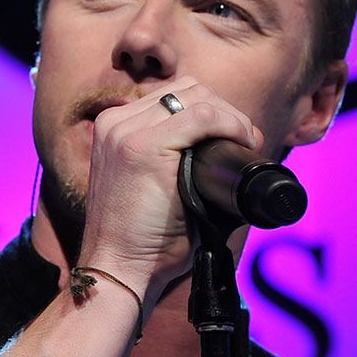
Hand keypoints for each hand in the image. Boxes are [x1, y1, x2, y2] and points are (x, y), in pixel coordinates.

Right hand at [77, 78, 261, 305]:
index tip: (235, 140)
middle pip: (187, 89)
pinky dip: (230, 125)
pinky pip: (202, 116)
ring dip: (229, 117)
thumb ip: (173, 157)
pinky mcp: (141, 147)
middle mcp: (114, 123)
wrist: (118, 267)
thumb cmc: (142, 237)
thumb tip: (225, 142)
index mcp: (113, 128)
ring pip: (197, 96)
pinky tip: (239, 144)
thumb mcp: (152, 184)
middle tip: (243, 143)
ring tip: (241, 145)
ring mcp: (124, 132)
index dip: (214, 112)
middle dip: (224, 111)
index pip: (173, 96)